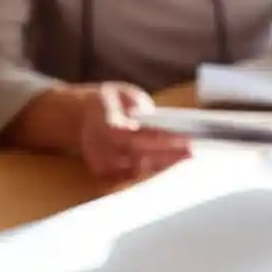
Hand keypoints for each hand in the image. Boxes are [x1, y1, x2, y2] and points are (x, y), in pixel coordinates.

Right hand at [75, 83, 191, 180]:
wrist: (79, 118)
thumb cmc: (109, 103)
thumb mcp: (124, 94)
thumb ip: (139, 106)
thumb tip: (159, 120)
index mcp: (103, 124)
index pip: (134, 137)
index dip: (161, 141)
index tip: (185, 139)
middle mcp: (100, 149)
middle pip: (140, 158)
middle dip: (169, 156)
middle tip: (192, 151)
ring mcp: (102, 165)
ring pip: (140, 170)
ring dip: (164, 165)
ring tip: (186, 157)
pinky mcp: (105, 176)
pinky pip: (134, 177)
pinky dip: (154, 171)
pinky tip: (172, 164)